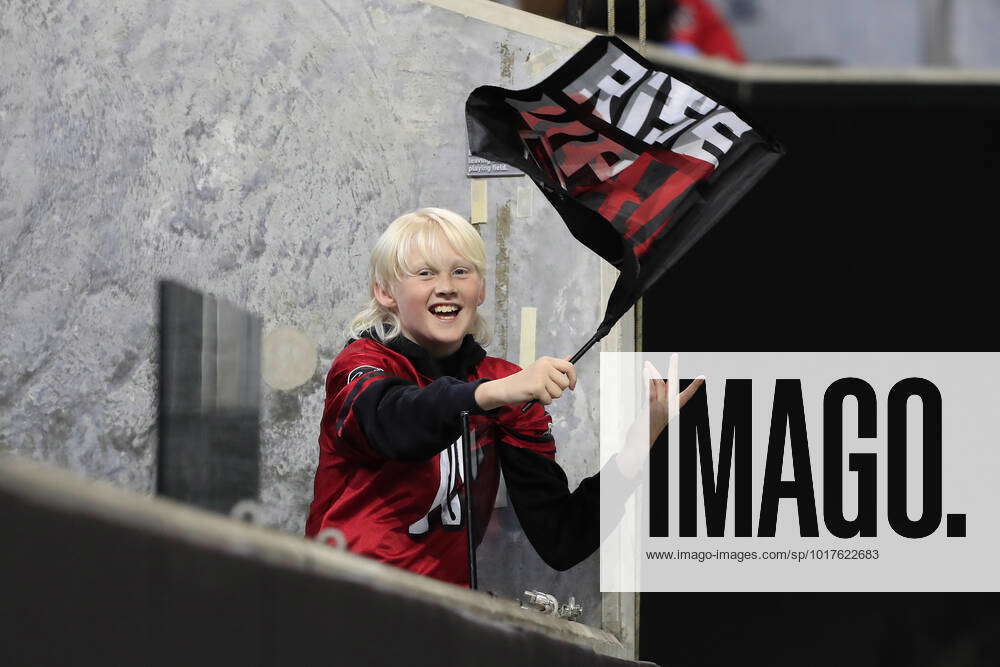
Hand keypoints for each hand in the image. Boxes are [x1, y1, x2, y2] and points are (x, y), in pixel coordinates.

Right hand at [475, 356, 575, 410]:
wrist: (506, 388)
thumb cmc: (524, 381)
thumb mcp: (541, 370)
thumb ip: (556, 366)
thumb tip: (570, 358)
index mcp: (547, 360)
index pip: (569, 366)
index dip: (573, 378)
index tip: (572, 386)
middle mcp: (545, 366)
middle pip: (565, 383)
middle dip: (557, 390)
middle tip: (545, 389)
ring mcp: (541, 376)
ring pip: (558, 393)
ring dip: (549, 397)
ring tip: (538, 392)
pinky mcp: (537, 387)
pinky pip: (549, 400)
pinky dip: (542, 401)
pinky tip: (534, 396)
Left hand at [617, 354, 704, 479]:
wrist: (639, 449)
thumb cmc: (645, 437)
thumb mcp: (652, 421)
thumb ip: (654, 411)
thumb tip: (652, 406)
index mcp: (671, 412)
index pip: (685, 396)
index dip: (694, 386)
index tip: (702, 376)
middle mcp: (667, 409)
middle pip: (672, 384)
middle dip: (673, 368)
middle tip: (674, 355)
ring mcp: (659, 408)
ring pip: (658, 385)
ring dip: (652, 372)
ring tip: (647, 362)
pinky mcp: (649, 409)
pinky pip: (649, 390)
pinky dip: (646, 379)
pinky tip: (644, 370)